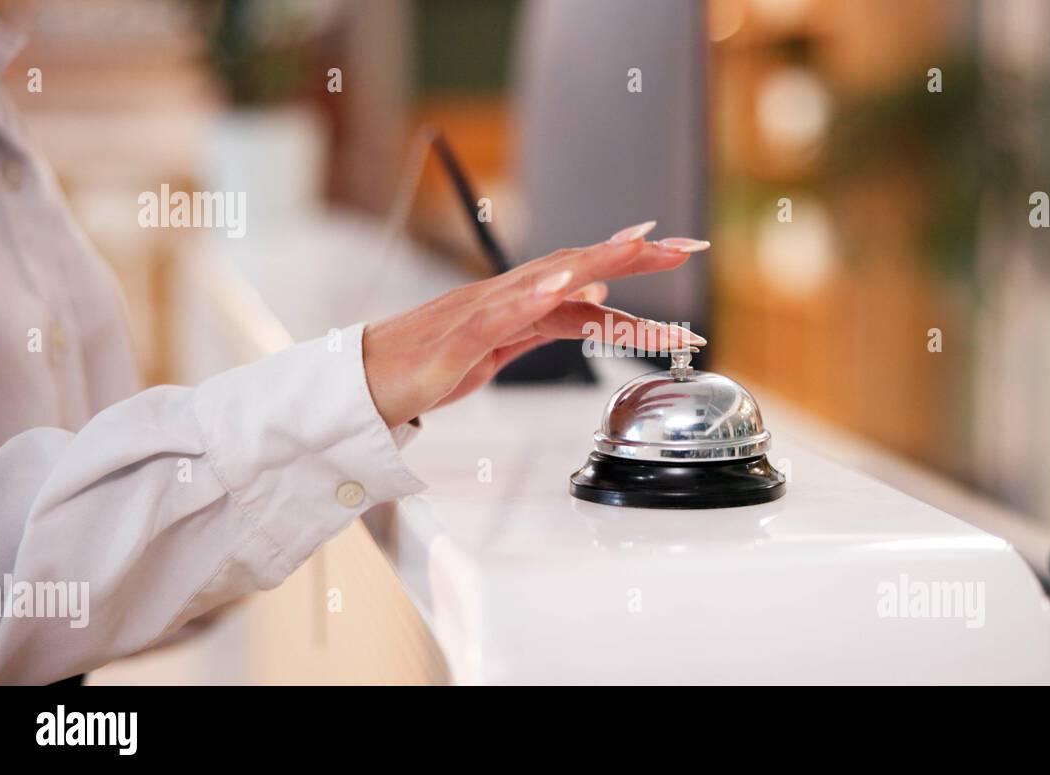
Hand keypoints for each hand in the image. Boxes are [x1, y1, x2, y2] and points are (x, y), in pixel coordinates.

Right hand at [362, 221, 710, 427]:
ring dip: (596, 265)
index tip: (677, 249)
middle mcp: (504, 297)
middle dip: (633, 256)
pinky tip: (564, 288)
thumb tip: (594, 301)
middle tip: (686, 246)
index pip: (586, 275)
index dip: (631, 260)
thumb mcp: (502, 344)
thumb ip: (547, 321)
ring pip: (547, 283)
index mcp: (518, 302)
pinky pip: (499, 317)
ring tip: (640, 251)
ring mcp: (479, 312)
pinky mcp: (457, 339)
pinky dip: (534, 299)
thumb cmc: (426, 365)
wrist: (363, 383)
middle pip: (577, 268)